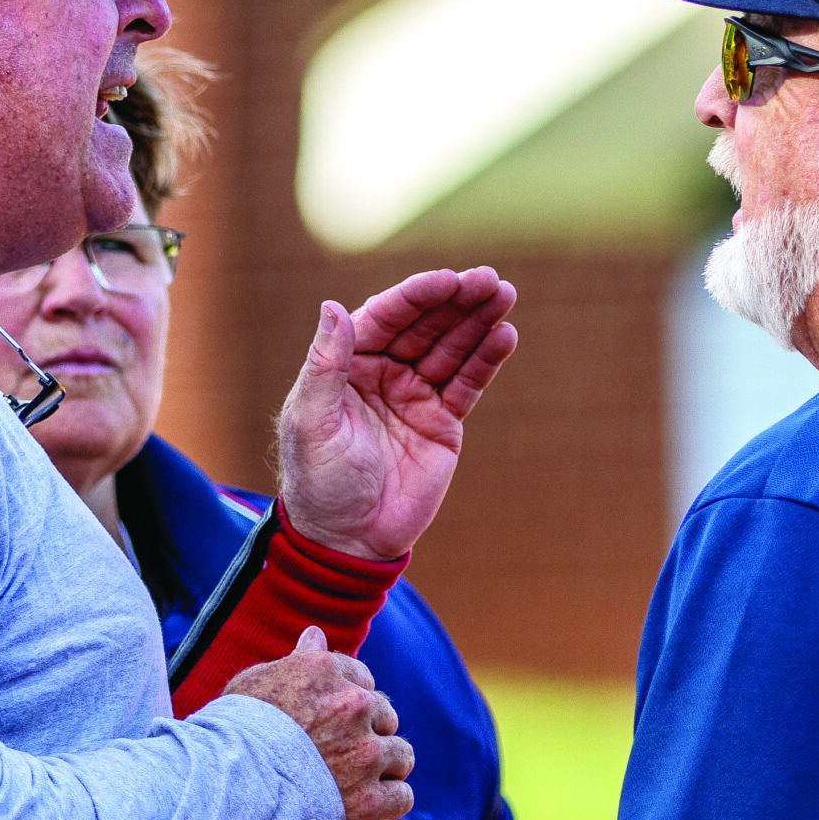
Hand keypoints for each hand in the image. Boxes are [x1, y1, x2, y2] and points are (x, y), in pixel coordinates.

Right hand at [223, 626, 414, 819]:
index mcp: (326, 671)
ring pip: (401, 755)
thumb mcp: (257, 682)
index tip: (330, 722)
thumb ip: (296, 660)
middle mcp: (353, 705)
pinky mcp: (368, 798)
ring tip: (355, 782)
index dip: (349, 703)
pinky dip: (389, 802)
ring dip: (384, 767)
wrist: (225, 786)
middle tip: (338, 754)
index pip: (362, 680)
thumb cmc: (232, 732)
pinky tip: (368, 806)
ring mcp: (365, 752)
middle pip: (385, 716)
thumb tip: (315, 636)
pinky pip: (402, 797)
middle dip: (368, 733)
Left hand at [278, 268, 518, 560]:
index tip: (447, 279)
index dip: (417, 296)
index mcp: (348, 364)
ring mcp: (415, 395)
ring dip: (478, 321)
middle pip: (425, 325)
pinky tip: (504, 335)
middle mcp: (383, 371)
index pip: (387, 316)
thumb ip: (326, 366)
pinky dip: (486, 359)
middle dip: (457, 300)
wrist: (349, 540)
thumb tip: (332, 306)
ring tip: (505, 294)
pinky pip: (467, 383)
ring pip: (452, 348)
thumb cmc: (320, 482)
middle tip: (489, 279)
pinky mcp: (442, 422)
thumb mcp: (312, 423)